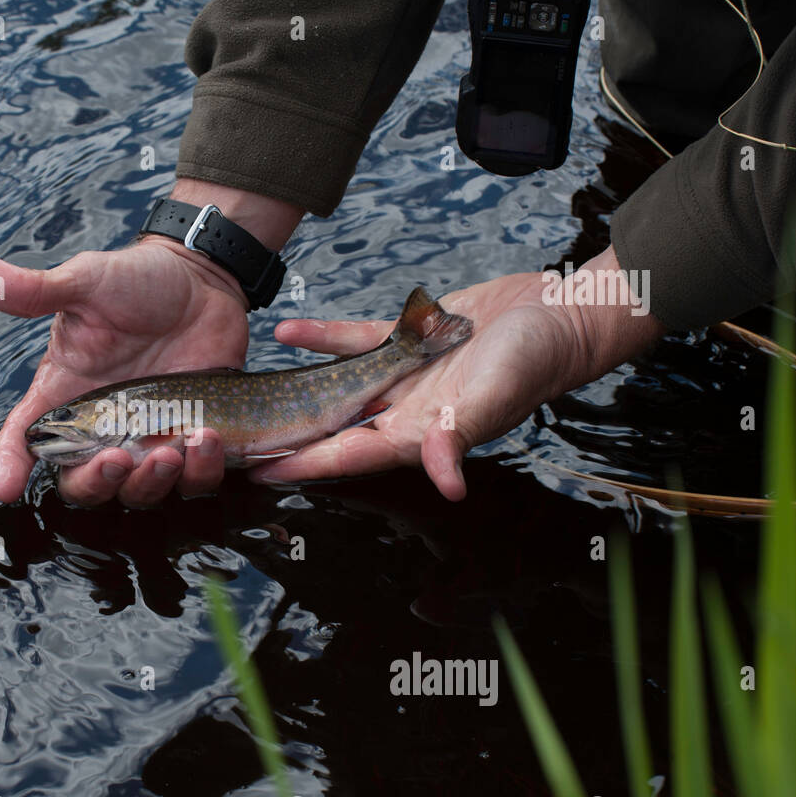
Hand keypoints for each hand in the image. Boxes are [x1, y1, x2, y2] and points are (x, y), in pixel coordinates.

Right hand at [0, 239, 242, 504]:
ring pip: (139, 491)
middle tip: (120, 458)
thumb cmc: (137, 280)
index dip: (11, 466)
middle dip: (97, 483)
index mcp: (66, 394)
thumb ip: (35, 289)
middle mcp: (103, 427)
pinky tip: (207, 440)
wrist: (202, 279)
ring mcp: (150, 437)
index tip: (6, 486)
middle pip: (83, 484)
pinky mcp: (193, 438)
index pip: (26, 439)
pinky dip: (201, 472)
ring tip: (176, 448)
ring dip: (153, 483)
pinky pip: (195, 478)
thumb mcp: (85, 282)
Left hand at [249, 246, 665, 499]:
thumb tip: (446, 484)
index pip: (347, 455)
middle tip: (234, 440)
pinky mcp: (408, 342)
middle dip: (286, 436)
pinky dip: (324, 337)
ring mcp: (403, 378)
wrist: (561, 313)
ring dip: (295, 389)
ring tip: (247, 392)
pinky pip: (355, 342)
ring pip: (336, 387)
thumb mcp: (494, 398)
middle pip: (331, 428)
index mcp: (418, 433)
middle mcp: (404, 411)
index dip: (303, 464)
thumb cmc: (535, 362)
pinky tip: (287, 330)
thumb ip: (460, 437)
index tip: (258, 473)